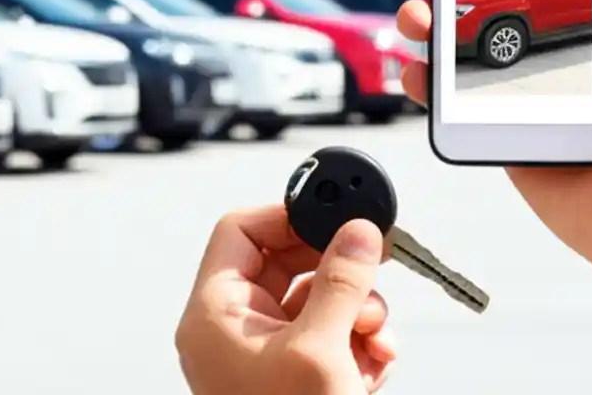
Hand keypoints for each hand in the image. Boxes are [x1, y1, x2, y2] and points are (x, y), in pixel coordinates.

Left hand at [175, 205, 396, 393]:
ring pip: (317, 300)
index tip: (337, 214)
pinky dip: (360, 344)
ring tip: (376, 336)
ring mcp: (265, 356)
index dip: (289, 215)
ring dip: (359, 311)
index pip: (241, 232)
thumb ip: (341, 283)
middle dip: (339, 271)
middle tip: (375, 264)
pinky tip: (376, 361)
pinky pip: (329, 337)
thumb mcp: (319, 351)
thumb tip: (358, 232)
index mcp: (215, 315)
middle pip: (288, 263)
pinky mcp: (295, 379)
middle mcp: (234, 330)